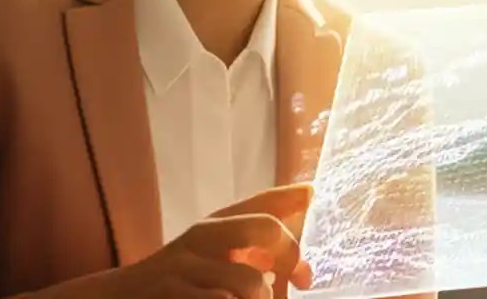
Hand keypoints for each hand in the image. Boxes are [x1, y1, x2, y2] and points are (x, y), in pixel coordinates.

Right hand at [42, 184, 314, 298]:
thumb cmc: (176, 284)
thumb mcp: (210, 258)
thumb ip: (251, 247)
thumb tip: (305, 237)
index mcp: (211, 228)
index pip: (258, 204)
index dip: (290, 198)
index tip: (313, 197)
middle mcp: (199, 240)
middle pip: (263, 229)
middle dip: (290, 254)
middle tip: (298, 280)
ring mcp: (184, 269)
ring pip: (250, 282)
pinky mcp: (172, 295)